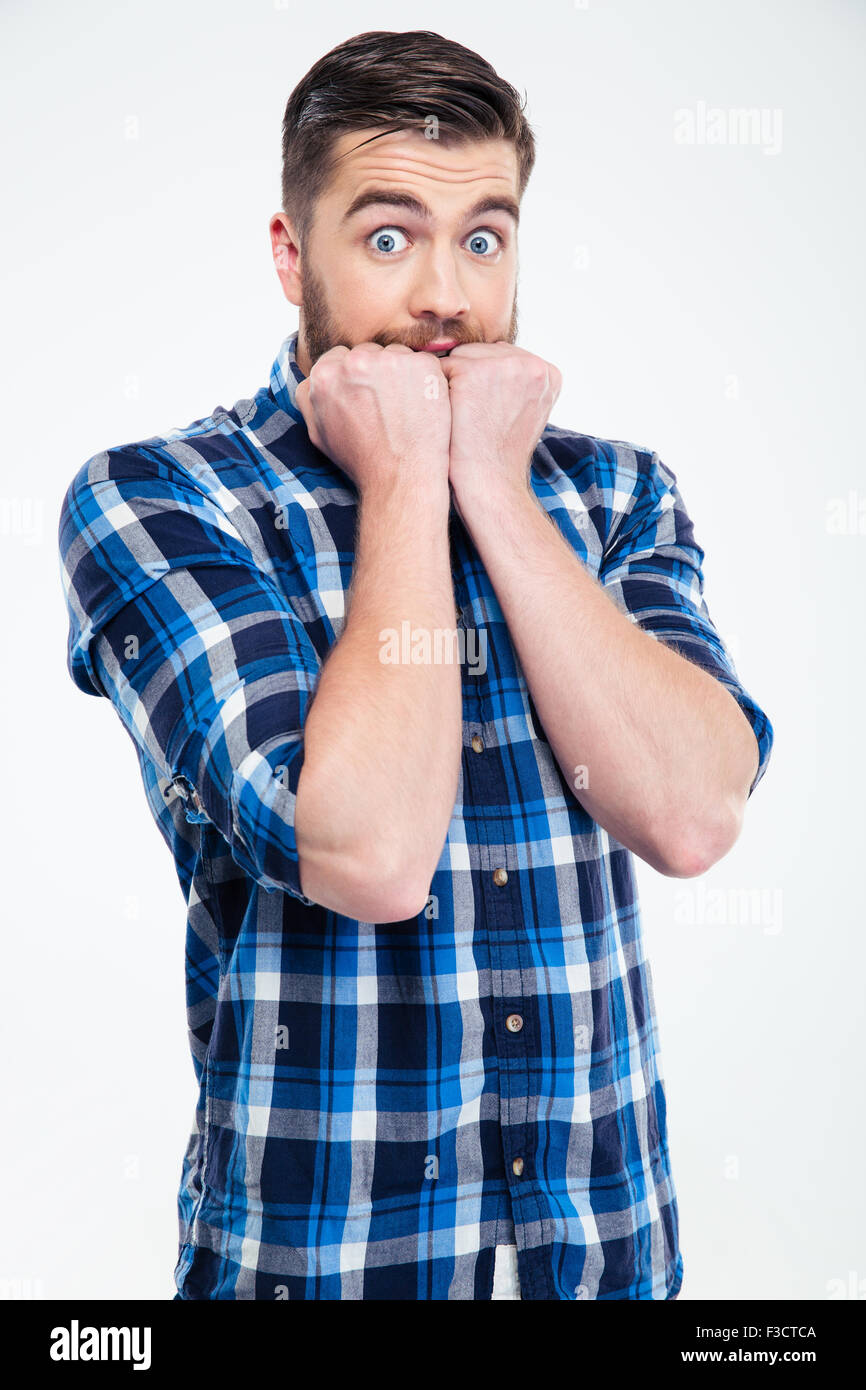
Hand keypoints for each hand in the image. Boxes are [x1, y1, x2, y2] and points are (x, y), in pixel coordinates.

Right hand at [294, 342, 451, 496]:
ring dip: (401, 374)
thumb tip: (311, 379)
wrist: (402, 478)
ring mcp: (390, 360)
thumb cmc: (361, 460)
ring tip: (404, 408)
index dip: (355, 378)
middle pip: (368, 352)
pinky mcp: (421, 365)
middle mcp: (354, 361)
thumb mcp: (319, 433)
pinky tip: (421, 405)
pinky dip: (425, 380)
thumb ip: (310, 399)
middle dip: (377, 373)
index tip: (366, 398)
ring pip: (395, 354)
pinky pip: (423, 362)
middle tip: (386, 406)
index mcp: (324, 374)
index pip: (340, 357)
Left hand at [438, 342, 561, 509]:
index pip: (502, 357)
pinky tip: (447, 416)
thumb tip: (488, 358)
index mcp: (548, 373)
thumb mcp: (523, 411)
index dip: (485, 384)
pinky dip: (437, 390)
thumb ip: (515, 381)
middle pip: (481, 352)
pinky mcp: (472, 372)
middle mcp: (532, 364)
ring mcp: (504, 366)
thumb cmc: (499, 454)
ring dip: (452, 382)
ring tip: (461, 417)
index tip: (486, 413)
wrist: (490, 485)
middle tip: (472, 417)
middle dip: (469, 378)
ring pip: (460, 357)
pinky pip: (441, 368)